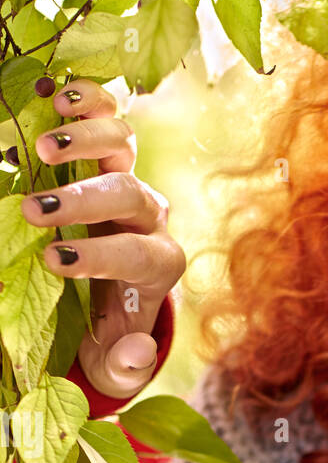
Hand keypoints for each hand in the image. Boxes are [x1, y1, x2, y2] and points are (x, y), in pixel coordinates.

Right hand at [20, 78, 185, 398]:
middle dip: (81, 202)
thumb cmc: (113, 328)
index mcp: (159, 264)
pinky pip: (105, 113)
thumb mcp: (117, 361)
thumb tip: (135, 353)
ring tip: (41, 147)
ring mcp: (129, 178)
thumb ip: (126, 364)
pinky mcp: (106, 154)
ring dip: (85, 140)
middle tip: (33, 210)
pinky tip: (53, 98)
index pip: (136, 255)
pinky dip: (85, 100)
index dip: (97, 256)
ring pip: (123, 144)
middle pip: (127, 195)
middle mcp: (150, 216)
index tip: (52, 261)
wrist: (115, 293)